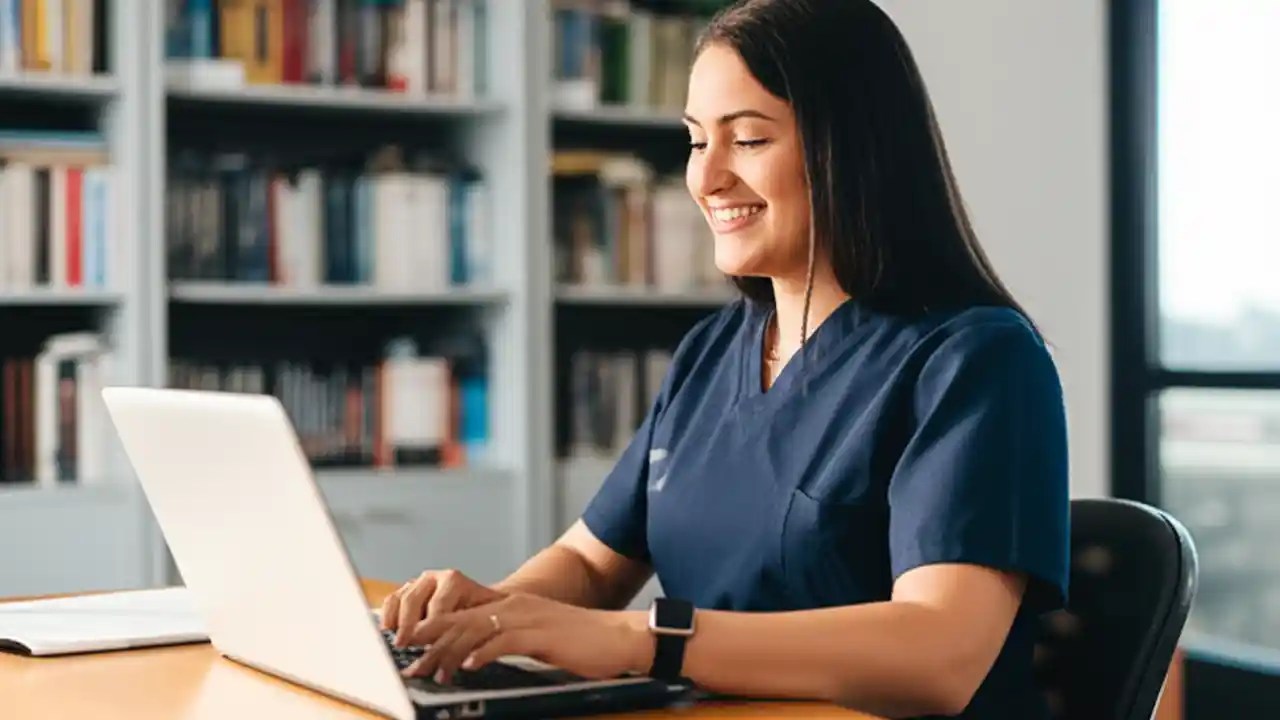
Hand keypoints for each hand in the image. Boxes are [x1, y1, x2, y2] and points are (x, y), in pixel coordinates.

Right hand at [380, 569, 505, 647]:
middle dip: (408, 624)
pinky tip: (388, 630)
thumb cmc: (484, 613)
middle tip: (405, 643)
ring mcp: (418, 583)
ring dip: (396, 621)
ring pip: (400, 598)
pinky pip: (392, 600)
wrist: (483, 601)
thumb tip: (463, 653)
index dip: (430, 625)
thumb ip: (471, 630)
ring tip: (397, 640)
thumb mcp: (483, 619)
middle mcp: (434, 578)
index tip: (425, 642)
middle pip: (413, 599)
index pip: (437, 604)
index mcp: (454, 581)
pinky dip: (387, 615)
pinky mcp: (406, 591)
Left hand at [399, 593, 654, 685]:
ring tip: (428, 670)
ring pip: (474, 630)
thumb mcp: (535, 638)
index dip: (433, 629)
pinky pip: (504, 641)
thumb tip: (473, 658)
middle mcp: (513, 606)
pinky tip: (467, 666)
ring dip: (447, 652)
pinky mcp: (540, 634)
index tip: (409, 648)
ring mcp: (526, 618)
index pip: (462, 614)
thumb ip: (505, 642)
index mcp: (510, 606)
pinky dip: (482, 654)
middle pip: (460, 620)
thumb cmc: (578, 642)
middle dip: (429, 642)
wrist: (616, 636)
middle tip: (407, 663)